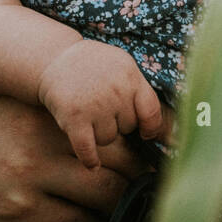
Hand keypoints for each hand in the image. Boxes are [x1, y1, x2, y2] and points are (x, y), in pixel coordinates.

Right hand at [0, 80, 152, 221]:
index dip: (137, 136)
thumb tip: (95, 79)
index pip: (108, 119)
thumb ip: (38, 90)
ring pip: (106, 196)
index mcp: (34, 105)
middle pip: (116, 157)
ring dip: (128, 204)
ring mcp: (28, 180)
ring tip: (140, 204)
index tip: (152, 144)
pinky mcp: (19, 216)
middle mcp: (35, 139)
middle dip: (141, 171)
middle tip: (156, 178)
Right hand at [37, 40, 163, 167]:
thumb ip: (140, 91)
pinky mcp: (74, 117)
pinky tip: (92, 163)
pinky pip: (88, 149)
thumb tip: (168, 131)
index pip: (152, 111)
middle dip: (118, 123)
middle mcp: (115, 90)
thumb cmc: (93, 66)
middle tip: (103, 109)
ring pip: (108, 139)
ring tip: (89, 115)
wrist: (53, 58)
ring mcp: (95, 104)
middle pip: (128, 127)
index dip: (151, 127)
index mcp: (130, 75)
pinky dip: (90, 159)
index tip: (146, 133)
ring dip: (99, 134)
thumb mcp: (121, 66)